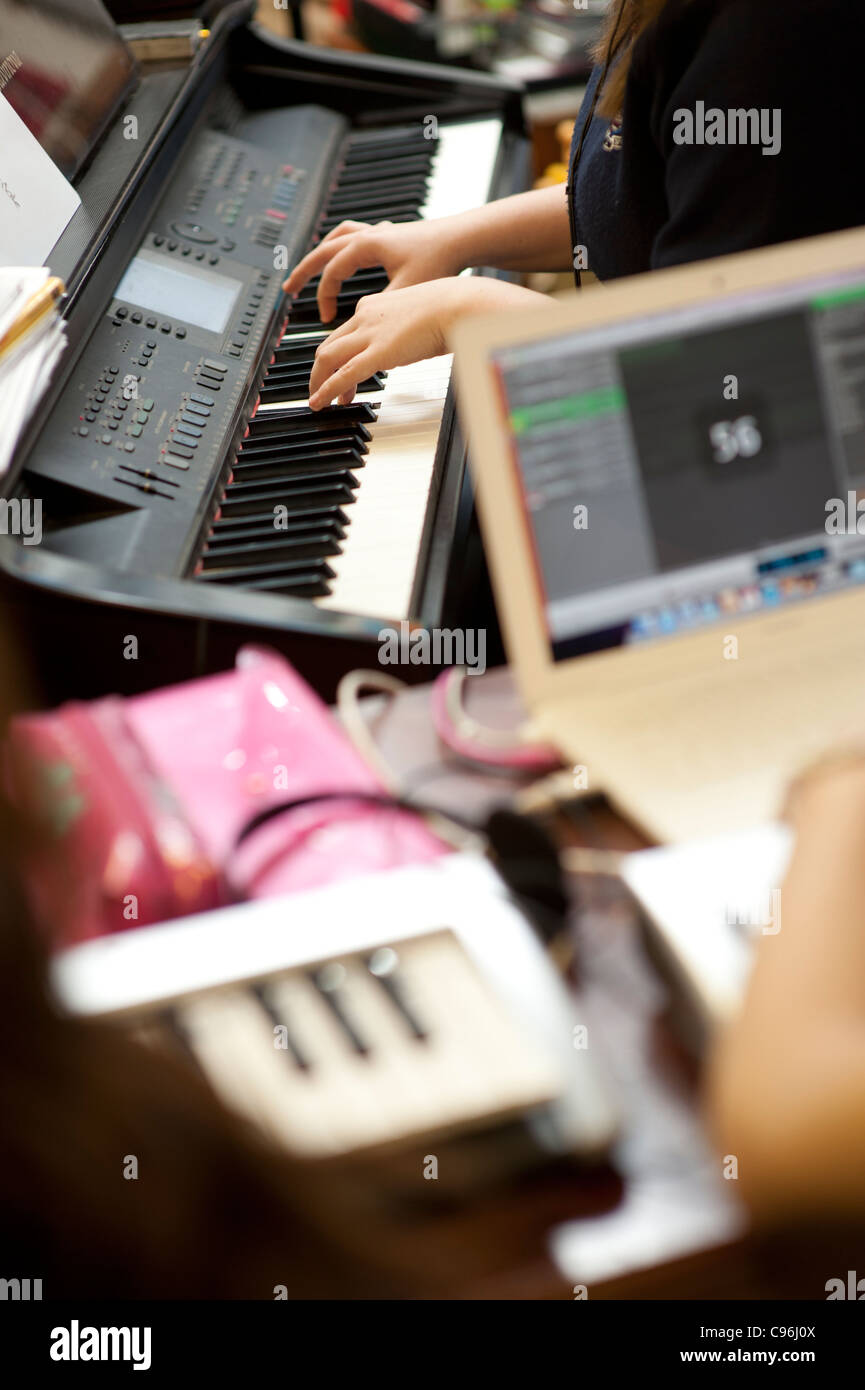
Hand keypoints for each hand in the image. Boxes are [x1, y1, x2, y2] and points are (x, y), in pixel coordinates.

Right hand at [283, 218, 462, 322]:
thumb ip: (380, 311)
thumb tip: (360, 333)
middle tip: (287, 289)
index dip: (325, 298)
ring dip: (322, 253)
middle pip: (324, 250)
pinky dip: (345, 246)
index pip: (332, 273)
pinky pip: (356, 235)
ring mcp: (378, 232)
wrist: (462, 239)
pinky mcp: (390, 235)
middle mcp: (368, 234)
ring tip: (311, 267)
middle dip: (304, 270)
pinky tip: (348, 256)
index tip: (328, 320)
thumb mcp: (406, 291)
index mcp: (366, 246)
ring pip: (338, 237)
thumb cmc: (439, 261)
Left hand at [307, 276, 549, 408]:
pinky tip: (320, 403)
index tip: (340, 372)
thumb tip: (413, 345)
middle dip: (321, 371)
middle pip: (329, 344)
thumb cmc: (452, 309)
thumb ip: (407, 331)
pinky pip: (343, 375)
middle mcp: (365, 316)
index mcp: (374, 305)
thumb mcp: (419, 317)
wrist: (460, 304)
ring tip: (318, 401)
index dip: (337, 355)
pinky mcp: (377, 353)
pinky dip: (327, 390)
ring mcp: (369, 334)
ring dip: (319, 382)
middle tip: (322, 389)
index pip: (345, 332)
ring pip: (327, 358)